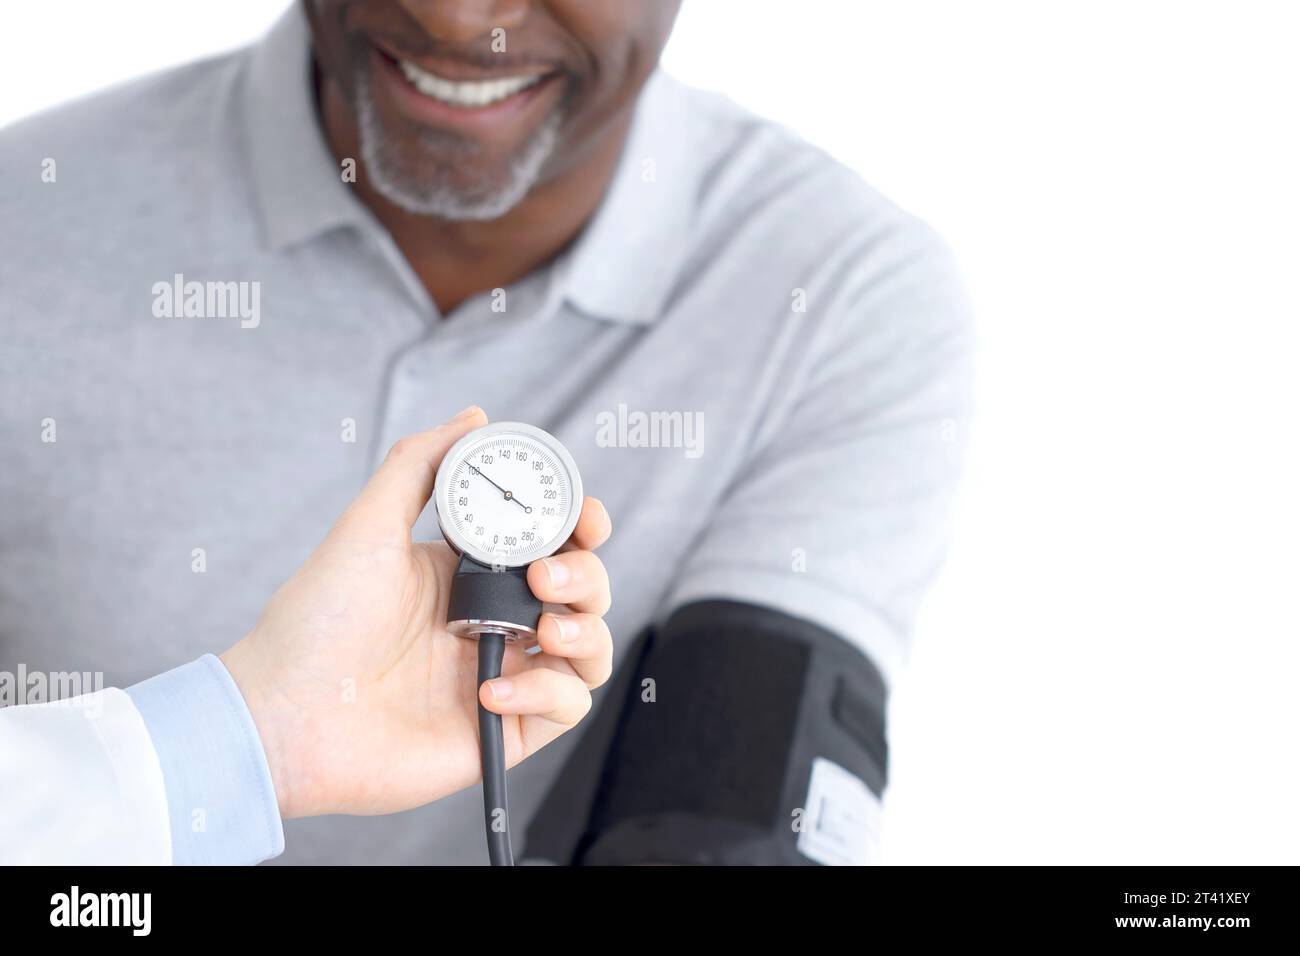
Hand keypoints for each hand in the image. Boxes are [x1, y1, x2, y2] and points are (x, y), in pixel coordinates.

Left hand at [219, 406, 613, 819]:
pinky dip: (547, 693)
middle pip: (583, 592)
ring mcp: (504, 675)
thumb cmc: (316, 620)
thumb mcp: (369, 525)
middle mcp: (495, 621)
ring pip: (591, 650)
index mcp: (471, 573)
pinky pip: (566, 708)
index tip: (585, 517)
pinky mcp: (503, 730)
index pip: (553, 543)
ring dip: (587, 632)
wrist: (285, 713)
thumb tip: (474, 417)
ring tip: (545, 629)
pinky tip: (491, 688)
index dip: (582, 527)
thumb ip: (419, 464)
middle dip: (587, 576)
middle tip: (546, 576)